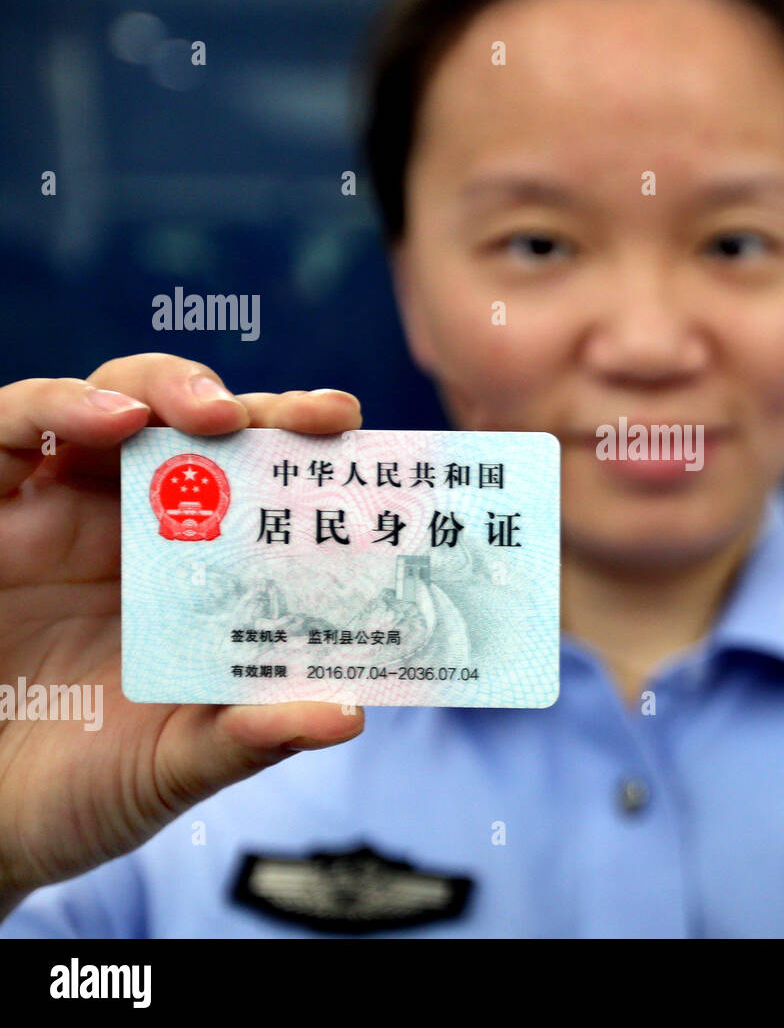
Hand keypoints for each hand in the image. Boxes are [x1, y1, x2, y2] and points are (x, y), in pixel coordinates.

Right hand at [0, 353, 364, 912]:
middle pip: (202, 428)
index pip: (262, 485)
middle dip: (262, 408)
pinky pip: (12, 431)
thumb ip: (252, 737)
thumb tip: (347, 716)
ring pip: (115, 402)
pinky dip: (61, 406)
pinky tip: (116, 421)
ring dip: (169, 388)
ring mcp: (57, 513)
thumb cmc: (84, 787)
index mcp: (199, 572)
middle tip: (314, 418)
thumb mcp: (177, 764)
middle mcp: (135, 527)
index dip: (310, 453)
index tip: (359, 440)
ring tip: (213, 415)